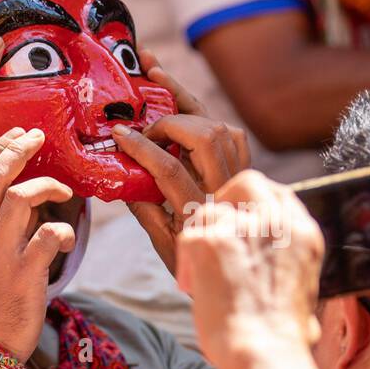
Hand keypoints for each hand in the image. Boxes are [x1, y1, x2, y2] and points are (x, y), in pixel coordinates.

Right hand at [0, 128, 76, 360]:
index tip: (16, 134)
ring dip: (46, 186)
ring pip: (18, 199)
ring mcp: (0, 256)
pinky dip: (64, 231)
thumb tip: (19, 204)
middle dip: (17, 151)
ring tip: (65, 191)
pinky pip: (48, 236)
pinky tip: (67, 241)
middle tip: (38, 137)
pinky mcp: (24, 274)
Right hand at [110, 51, 250, 274]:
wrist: (241, 289)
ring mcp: (242, 184)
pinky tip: (190, 111)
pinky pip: (235, 138)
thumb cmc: (196, 269)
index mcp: (200, 213)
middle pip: (204, 137)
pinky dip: (211, 120)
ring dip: (189, 105)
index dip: (142, 147)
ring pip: (223, 129)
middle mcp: (226, 193)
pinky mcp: (250, 177)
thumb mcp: (163, 245)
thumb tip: (121, 176)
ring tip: (159, 79)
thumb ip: (144, 209)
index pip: (169, 168)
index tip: (119, 134)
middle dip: (169, 121)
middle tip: (142, 124)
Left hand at [175, 170, 322, 367]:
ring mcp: (241, 228)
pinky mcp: (209, 241)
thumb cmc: (282, 337)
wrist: (264, 353)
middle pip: (248, 182)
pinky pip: (188, 235)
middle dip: (228, 200)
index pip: (279, 194)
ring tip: (199, 269)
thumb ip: (288, 268)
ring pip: (210, 208)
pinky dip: (185, 260)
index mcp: (304, 233)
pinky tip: (191, 285)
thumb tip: (273, 274)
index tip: (243, 224)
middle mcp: (277, 223)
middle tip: (215, 228)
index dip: (256, 205)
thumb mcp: (304, 291)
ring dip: (201, 235)